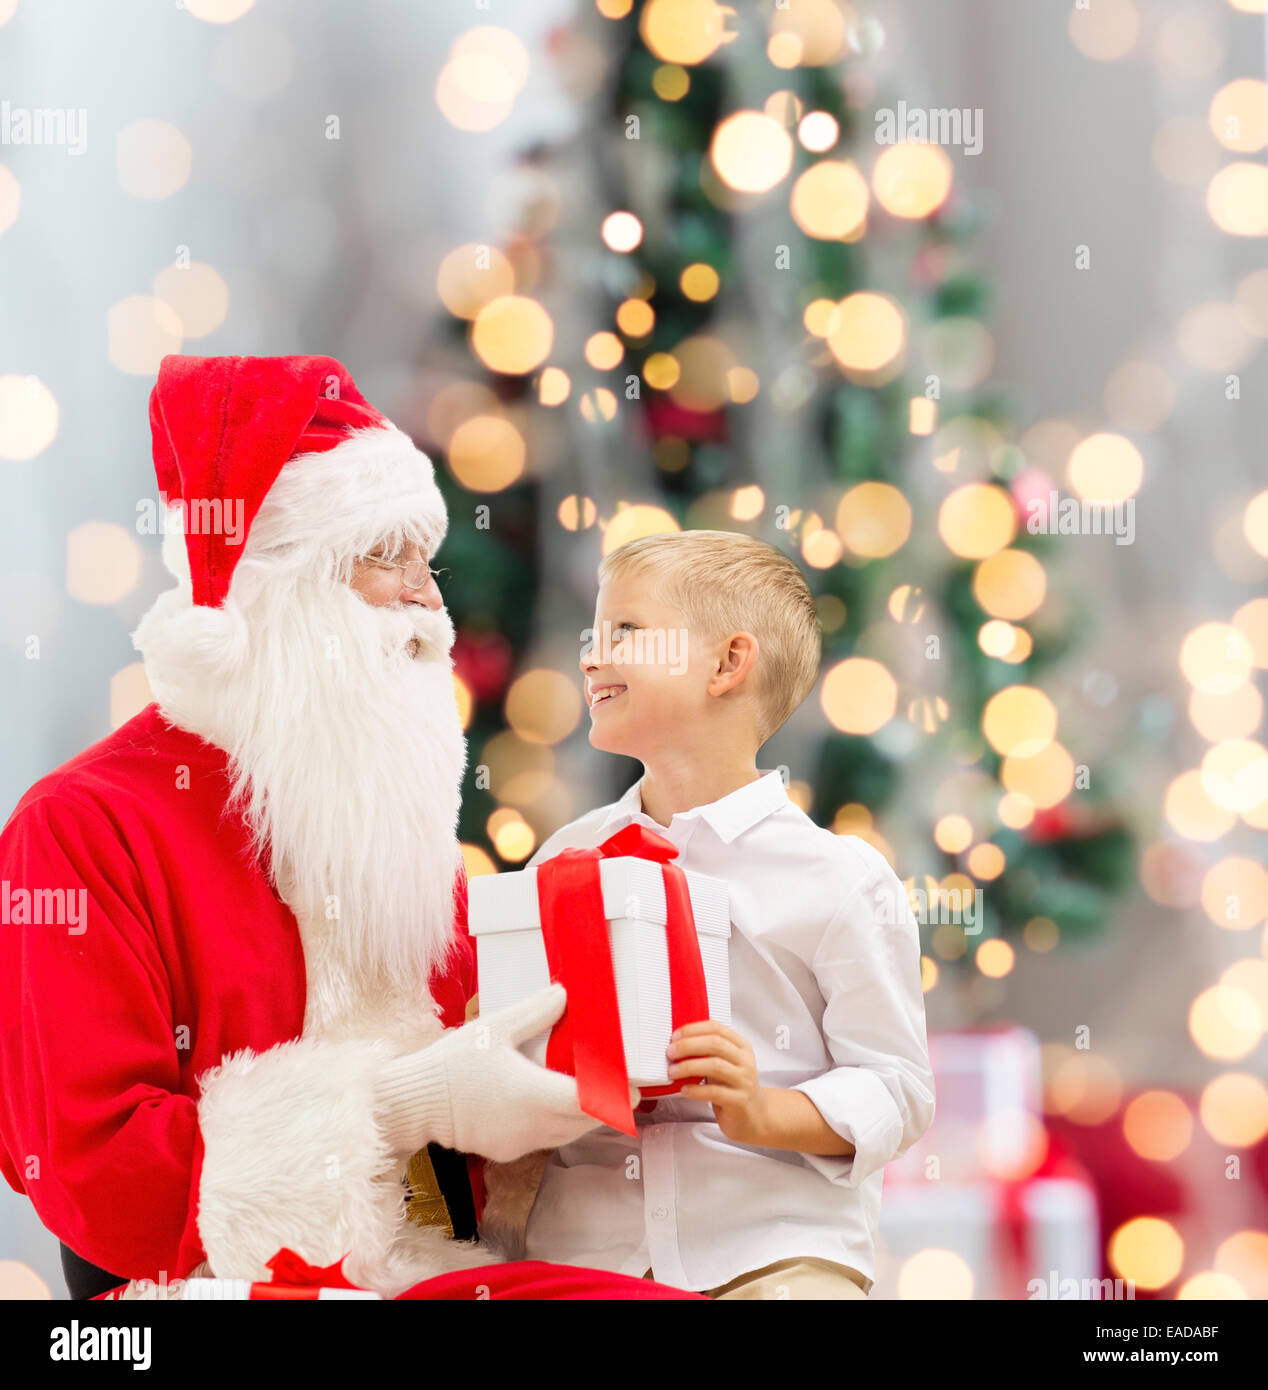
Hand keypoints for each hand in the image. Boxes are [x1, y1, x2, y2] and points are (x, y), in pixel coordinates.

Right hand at [375, 983, 603, 1163]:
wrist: (414, 1103)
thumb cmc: (453, 1064)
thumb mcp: (495, 1028)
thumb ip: (535, 1012)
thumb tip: (565, 994)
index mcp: (534, 1096)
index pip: (591, 1104)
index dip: (616, 1096)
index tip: (633, 1085)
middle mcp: (533, 1126)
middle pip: (586, 1122)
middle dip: (607, 1106)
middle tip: (619, 1084)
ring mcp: (520, 1143)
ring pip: (568, 1134)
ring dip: (584, 1117)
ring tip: (593, 1092)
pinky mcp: (508, 1151)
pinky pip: (546, 1140)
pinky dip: (559, 1125)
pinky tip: (554, 1102)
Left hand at [667, 1020, 771, 1146]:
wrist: (754, 1115)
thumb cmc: (733, 1087)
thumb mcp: (725, 1063)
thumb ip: (708, 1052)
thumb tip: (677, 1044)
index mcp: (741, 1046)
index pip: (716, 1028)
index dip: (693, 1030)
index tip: (675, 1036)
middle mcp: (745, 1061)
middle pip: (715, 1044)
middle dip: (688, 1045)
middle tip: (670, 1052)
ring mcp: (744, 1081)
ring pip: (715, 1066)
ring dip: (689, 1066)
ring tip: (673, 1071)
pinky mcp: (740, 1101)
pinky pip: (715, 1092)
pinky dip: (696, 1090)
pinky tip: (684, 1090)